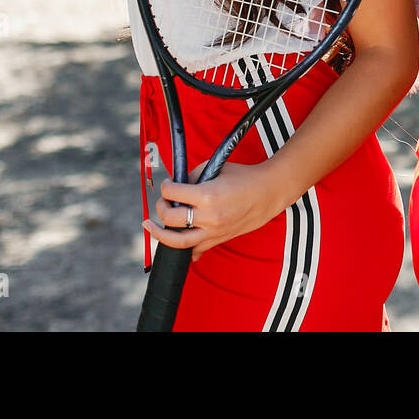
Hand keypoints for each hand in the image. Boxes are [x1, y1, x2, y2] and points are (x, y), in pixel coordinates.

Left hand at [142, 160, 291, 259]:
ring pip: (177, 241)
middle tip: (163, 201)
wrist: (268, 193)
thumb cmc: (243, 177)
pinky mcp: (219, 239)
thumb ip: (193, 177)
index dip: (166, 186)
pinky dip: (183, 249)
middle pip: (170, 218)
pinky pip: (195, 251)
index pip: (172, 193)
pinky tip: (175, 241)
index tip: (169, 184)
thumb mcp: (216, 168)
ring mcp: (214, 231)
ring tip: (150, 226)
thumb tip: (176, 187)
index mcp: (207, 195)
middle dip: (161, 207)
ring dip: (160, 234)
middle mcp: (208, 217)